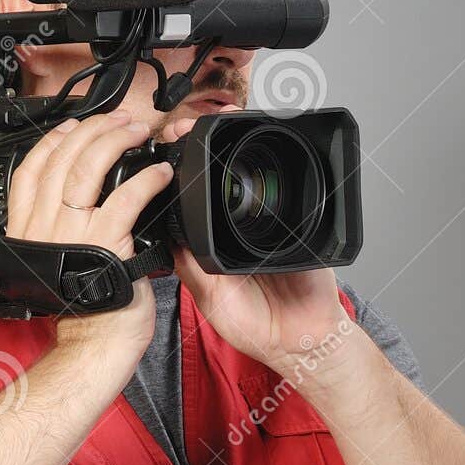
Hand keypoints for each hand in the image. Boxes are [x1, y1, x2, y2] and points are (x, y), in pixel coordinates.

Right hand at [6, 110, 174, 362]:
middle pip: (63, 157)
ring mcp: (73, 231)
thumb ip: (58, 230)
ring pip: (89, 165)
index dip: (53, 140)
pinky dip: (147, 178)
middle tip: (117, 120)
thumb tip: (84, 199)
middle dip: (93, 128)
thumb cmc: (81, 311)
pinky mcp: (107, 240)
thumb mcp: (53, 263)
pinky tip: (160, 173)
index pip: (31, 169)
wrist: (92, 346)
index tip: (73, 126)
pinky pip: (127, 195)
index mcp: (27, 228)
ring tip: (137, 132)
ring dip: (116, 139)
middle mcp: (44, 225)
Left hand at [159, 116, 352, 377]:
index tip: (161, 150)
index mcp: (212, 247)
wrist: (304, 340)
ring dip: (231, 150)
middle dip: (199, 150)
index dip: (173, 178)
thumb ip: (192, 268)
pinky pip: (287, 194)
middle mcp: (238, 231)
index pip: (189, 205)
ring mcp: (269, 225)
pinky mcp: (299, 224)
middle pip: (217, 182)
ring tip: (212, 124)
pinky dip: (273, 172)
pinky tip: (256, 150)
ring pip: (249, 178)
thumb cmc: (258, 327)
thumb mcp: (213, 300)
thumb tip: (168, 236)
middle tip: (181, 127)